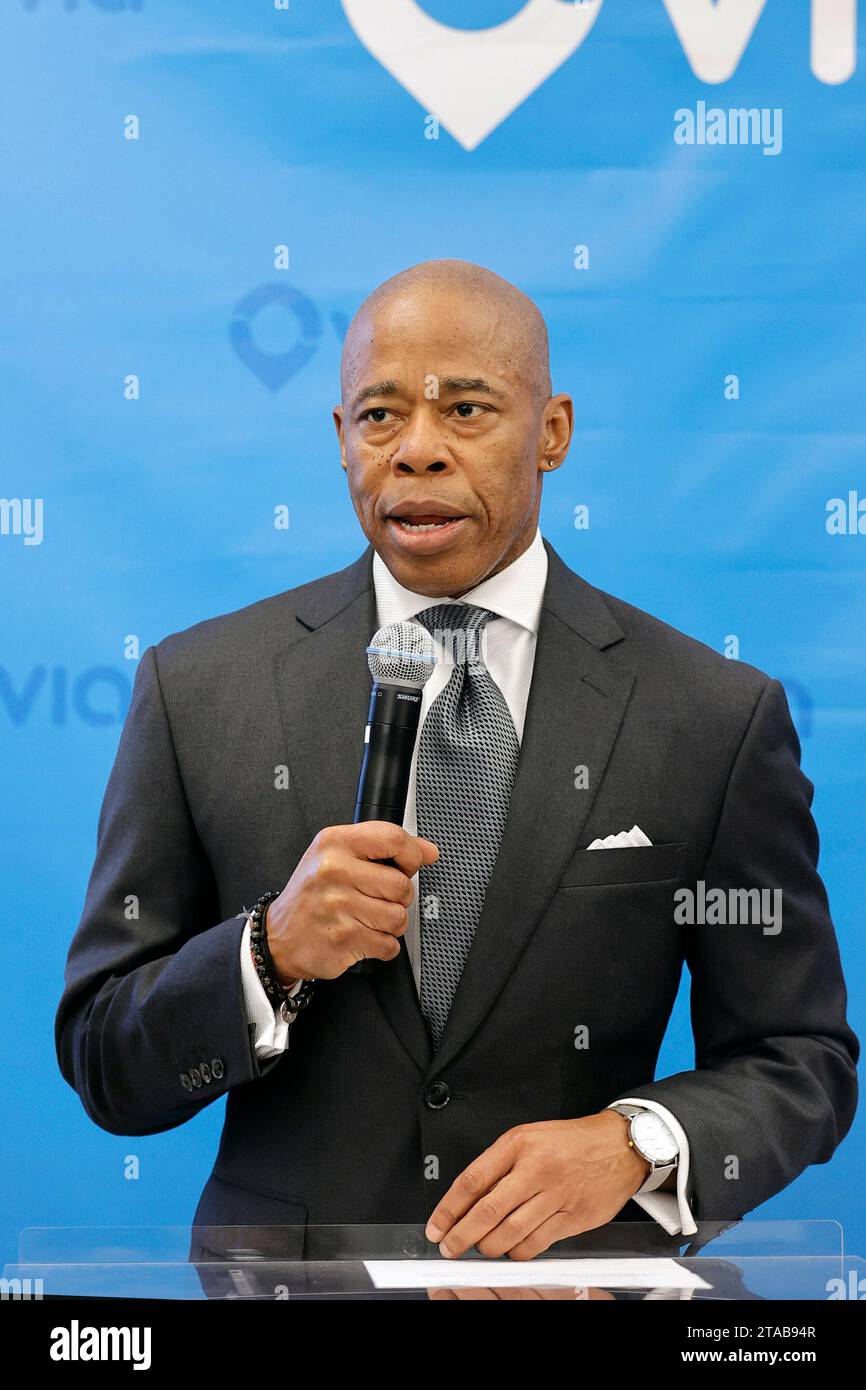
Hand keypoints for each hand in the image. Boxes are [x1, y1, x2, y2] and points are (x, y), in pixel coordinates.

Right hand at [264, 822, 438, 983]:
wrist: (279, 937)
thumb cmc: (312, 894)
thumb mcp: (336, 855)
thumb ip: (382, 848)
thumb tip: (428, 851)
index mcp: (334, 843)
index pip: (393, 838)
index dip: (412, 854)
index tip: (410, 864)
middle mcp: (334, 871)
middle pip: (401, 884)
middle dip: (398, 897)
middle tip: (378, 898)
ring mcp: (338, 906)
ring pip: (398, 917)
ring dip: (391, 924)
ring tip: (368, 918)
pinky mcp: (344, 939)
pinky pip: (389, 944)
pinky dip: (382, 945)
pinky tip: (363, 936)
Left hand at [424, 1111, 650, 1260]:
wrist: (619, 1144)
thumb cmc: (570, 1141)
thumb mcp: (528, 1137)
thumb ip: (499, 1164)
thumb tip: (468, 1199)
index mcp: (518, 1145)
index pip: (473, 1180)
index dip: (449, 1209)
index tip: (437, 1226)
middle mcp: (535, 1169)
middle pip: (488, 1211)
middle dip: (462, 1236)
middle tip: (449, 1248)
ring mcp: (555, 1195)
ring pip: (510, 1233)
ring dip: (489, 1247)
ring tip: (481, 1248)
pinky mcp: (573, 1217)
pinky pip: (536, 1244)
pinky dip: (518, 1252)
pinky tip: (511, 1249)